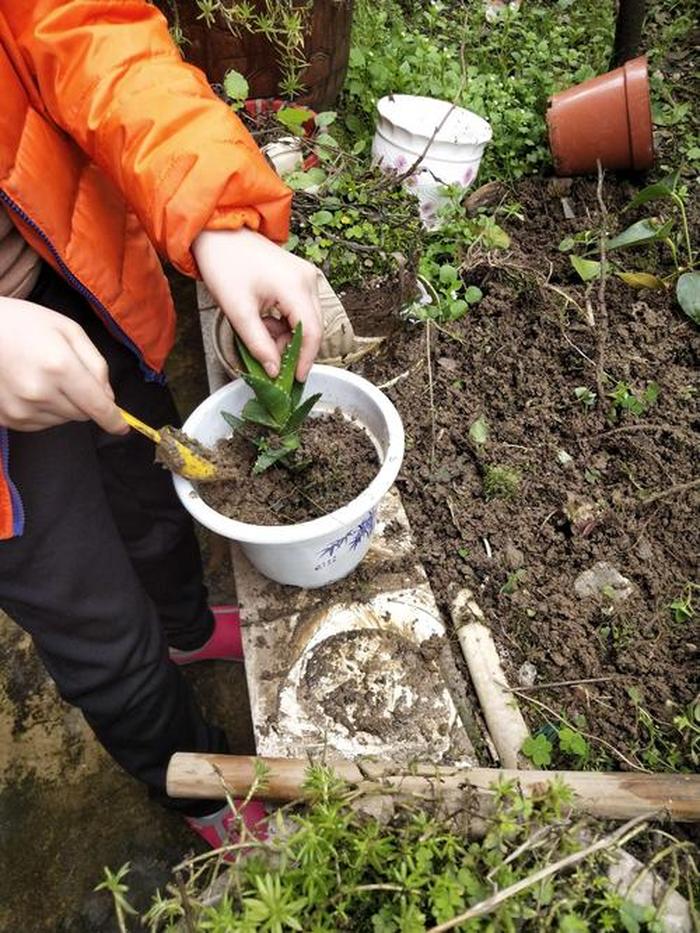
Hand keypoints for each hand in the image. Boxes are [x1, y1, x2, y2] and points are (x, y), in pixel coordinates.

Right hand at [0, 297, 126, 433]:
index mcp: (60, 367)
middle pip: (83, 414)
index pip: (97, 406)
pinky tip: (31, 387)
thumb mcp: (70, 331)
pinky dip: (45, 411)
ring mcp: (21, 408)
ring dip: (64, 405)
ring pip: (63, 420)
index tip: (122, 427)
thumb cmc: (25, 324)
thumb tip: (109, 398)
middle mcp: (40, 393)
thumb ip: (97, 365)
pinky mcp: (8, 418)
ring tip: (44, 378)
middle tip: (67, 375)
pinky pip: (42, 423)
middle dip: (85, 400)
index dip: (114, 420)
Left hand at [192, 228, 321, 379]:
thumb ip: (259, 344)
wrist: (218, 235)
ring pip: (307, 320)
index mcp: (295, 286)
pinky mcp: (301, 276)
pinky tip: (265, 321)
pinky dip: (285, 322)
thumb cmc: (224, 267)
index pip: (311, 332)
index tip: (294, 380)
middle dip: (292, 348)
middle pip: (312, 328)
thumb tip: (274, 371)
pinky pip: (301, 309)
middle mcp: (309, 279)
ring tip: (260, 333)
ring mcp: (307, 276)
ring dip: (286, 335)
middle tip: (270, 359)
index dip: (305, 360)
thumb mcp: (238, 312)